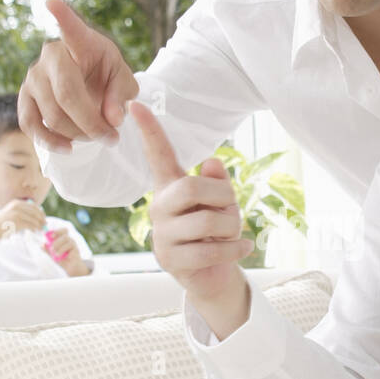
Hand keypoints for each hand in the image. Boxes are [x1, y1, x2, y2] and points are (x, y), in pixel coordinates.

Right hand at [0, 199, 46, 241]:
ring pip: (34, 219)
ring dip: (39, 225)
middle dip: (41, 218)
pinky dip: (34, 228)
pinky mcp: (17, 220)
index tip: (44, 218)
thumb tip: (38, 217)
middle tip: (45, 224)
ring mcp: (17, 212)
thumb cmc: (3, 223)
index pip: (33, 206)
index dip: (40, 212)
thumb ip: (23, 213)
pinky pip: (30, 225)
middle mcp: (17, 205)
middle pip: (35, 211)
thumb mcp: (12, 214)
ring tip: (40, 229)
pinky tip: (35, 231)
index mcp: (16, 203)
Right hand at [18, 0, 139, 152]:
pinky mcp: (24, 98)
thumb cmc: (108, 79)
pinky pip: (31, 124)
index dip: (62, 14)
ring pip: (52, 114)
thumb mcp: (125, 83)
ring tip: (96, 137)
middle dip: (91, 122)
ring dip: (78, 134)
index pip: (71, 26)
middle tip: (111, 137)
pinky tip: (68, 148)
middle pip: (67, 93)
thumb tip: (112, 118)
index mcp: (80, 42)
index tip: (52, 1)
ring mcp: (33, 76)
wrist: (89, 90)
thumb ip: (123, 96)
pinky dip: (50, 141)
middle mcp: (51, 54)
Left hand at [43, 226, 88, 276]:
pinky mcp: (76, 249)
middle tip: (52, 248)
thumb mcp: (53, 255)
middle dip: (57, 240)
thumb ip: (47, 250)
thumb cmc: (63, 260)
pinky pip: (69, 246)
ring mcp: (74, 244)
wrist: (71, 268)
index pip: (64, 230)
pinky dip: (62, 250)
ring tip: (55, 254)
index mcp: (64, 239)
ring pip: (66, 239)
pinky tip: (59, 256)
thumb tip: (41, 245)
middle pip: (65, 233)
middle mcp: (70, 240)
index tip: (51, 236)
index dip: (58, 231)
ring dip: (59, 246)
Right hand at [128, 100, 253, 303]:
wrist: (213, 275)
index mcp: (170, 186)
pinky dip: (235, 249)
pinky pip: (209, 251)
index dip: (149, 130)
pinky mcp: (170, 259)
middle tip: (231, 208)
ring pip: (206, 222)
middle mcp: (159, 206)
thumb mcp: (222, 203)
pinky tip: (243, 248)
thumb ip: (218, 183)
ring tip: (234, 234)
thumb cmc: (217, 232)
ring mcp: (162, 234)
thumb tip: (213, 162)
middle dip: (222, 197)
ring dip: (232, 227)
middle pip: (190, 187)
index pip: (158, 154)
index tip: (135, 104)